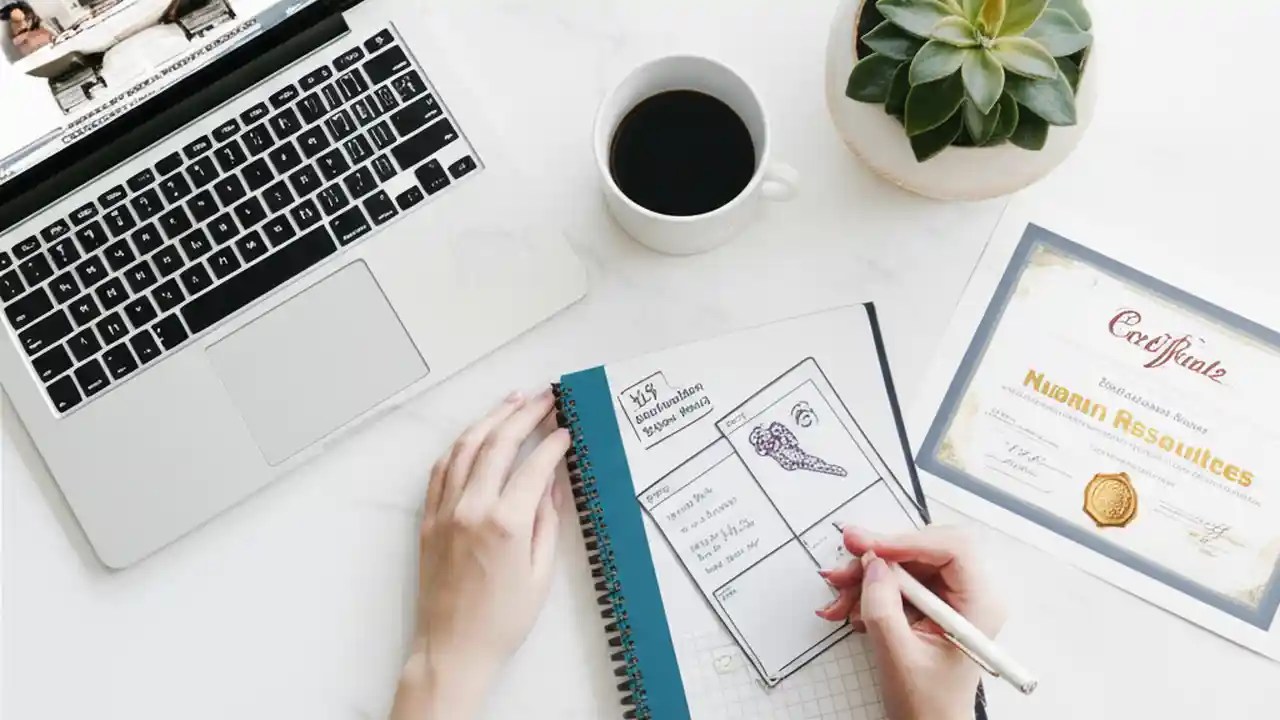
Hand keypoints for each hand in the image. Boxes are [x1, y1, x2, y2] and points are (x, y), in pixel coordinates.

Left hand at [391, 390, 569, 719]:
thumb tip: (552, 482)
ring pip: (465, 448)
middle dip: (523, 414)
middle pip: (498, 443)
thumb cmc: (503, 619)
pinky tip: (475, 433)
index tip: (567, 429)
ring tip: (512, 401)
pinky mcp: (428, 519)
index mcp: (506, 523)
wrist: (453, 648)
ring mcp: (445, 511)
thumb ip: (547, 521)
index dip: (553, 443)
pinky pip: (441, 469)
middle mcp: (472, 509)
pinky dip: (460, 445)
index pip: (534, 466)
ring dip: (490, 419)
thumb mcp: (541, 573)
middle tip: (543, 397)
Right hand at [815, 526, 1004, 719]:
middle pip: (925, 549)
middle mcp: (971, 595)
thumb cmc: (928, 706)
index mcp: (979, 606)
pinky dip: (870, 589)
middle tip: (845, 563)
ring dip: (867, 576)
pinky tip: (850, 607)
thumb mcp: (898, 655)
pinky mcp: (932, 604)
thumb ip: (882, 605)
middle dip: (880, 557)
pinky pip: (899, 581)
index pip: (952, 548)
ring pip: (906, 563)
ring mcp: (951, 598)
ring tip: (839, 597)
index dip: (906, 541)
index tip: (867, 548)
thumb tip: (872, 563)